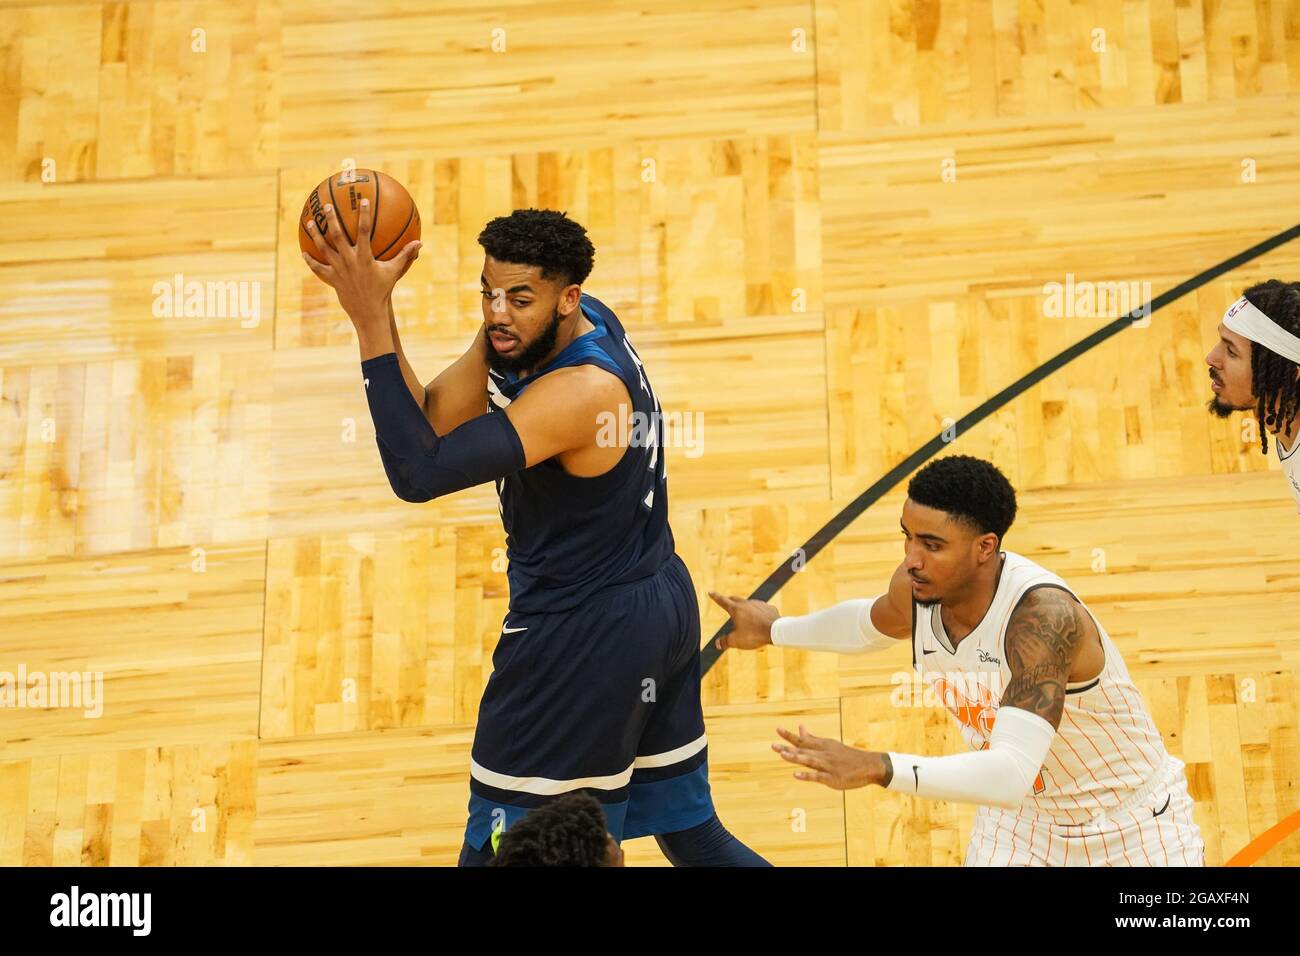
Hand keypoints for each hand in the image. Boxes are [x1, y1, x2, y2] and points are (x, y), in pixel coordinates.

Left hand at [302, 197, 420, 332]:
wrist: (369, 312)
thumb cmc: (383, 290)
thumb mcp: (394, 271)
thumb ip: (405, 255)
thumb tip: (419, 243)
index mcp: (365, 257)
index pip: (364, 231)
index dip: (364, 215)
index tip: (362, 200)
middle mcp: (349, 261)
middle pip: (337, 235)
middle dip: (332, 219)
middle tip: (327, 205)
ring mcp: (338, 269)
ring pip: (323, 248)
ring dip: (316, 234)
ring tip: (310, 222)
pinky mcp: (331, 279)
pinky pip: (318, 267)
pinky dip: (310, 260)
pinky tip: (304, 252)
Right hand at [707, 592, 778, 649]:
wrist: (776, 631)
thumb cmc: (754, 634)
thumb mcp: (736, 641)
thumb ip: (725, 642)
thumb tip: (717, 644)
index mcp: (736, 609)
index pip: (722, 601)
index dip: (715, 597)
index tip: (710, 592)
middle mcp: (747, 603)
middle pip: (735, 599)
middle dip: (730, 600)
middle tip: (727, 602)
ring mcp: (759, 604)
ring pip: (749, 604)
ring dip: (745, 609)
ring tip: (746, 618)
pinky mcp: (769, 608)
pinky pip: (761, 609)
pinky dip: (758, 613)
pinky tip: (760, 621)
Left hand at [772, 725, 885, 789]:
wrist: (869, 765)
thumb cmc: (847, 755)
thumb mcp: (829, 744)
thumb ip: (812, 738)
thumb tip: (800, 727)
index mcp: (822, 746)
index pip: (803, 740)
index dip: (790, 736)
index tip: (778, 729)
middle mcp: (823, 754)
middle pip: (803, 750)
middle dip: (788, 747)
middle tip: (773, 745)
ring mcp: (827, 766)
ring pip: (809, 760)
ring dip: (795, 757)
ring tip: (782, 755)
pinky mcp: (832, 778)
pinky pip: (817, 776)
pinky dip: (807, 775)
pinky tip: (796, 775)